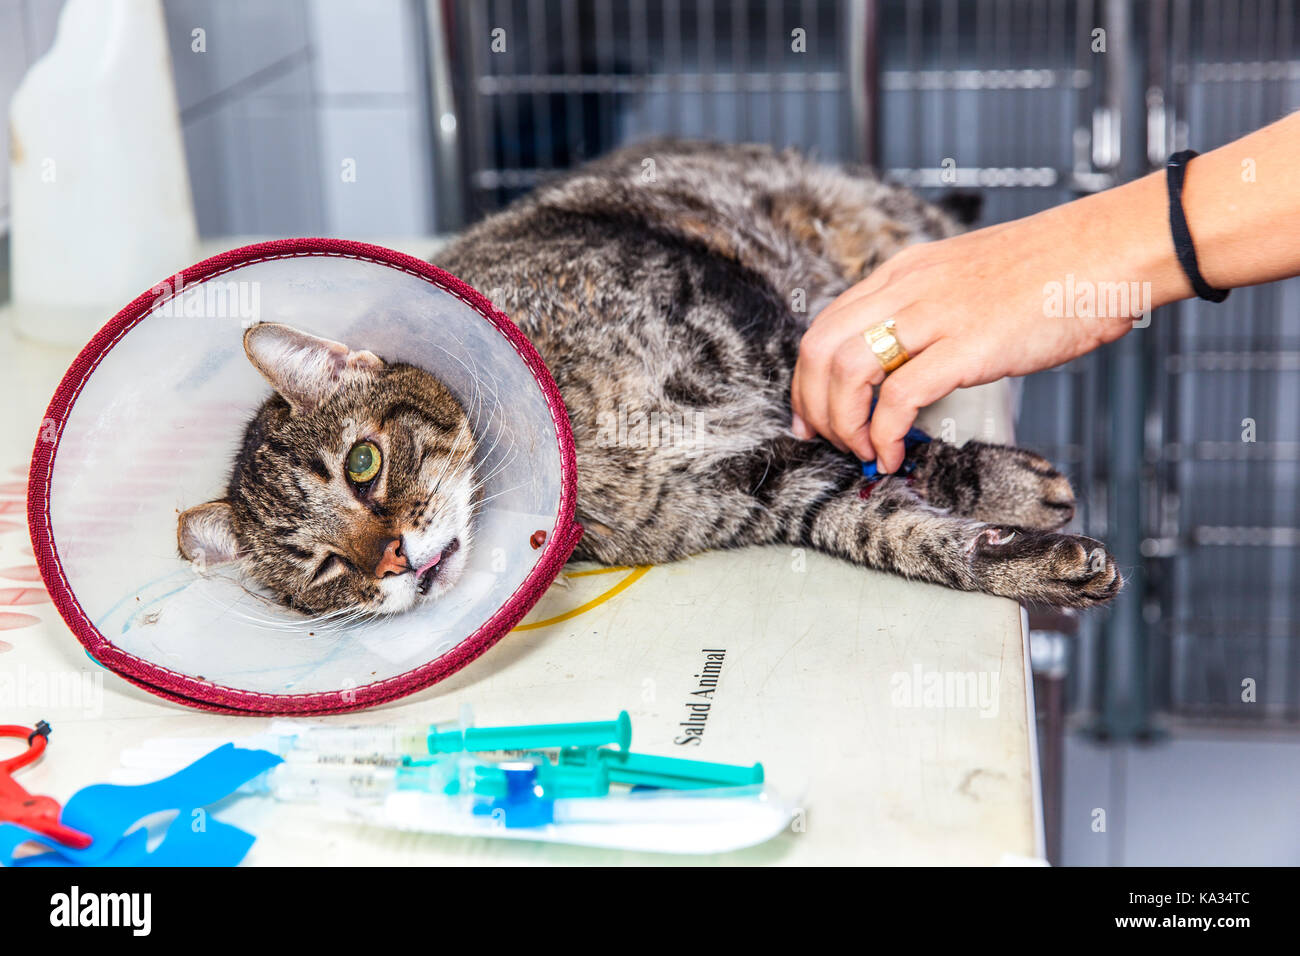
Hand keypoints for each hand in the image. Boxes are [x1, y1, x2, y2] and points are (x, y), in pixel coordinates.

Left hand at [790, 201, 1169, 472]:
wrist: (1112, 250)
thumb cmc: (1055, 272)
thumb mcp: (969, 279)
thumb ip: (932, 312)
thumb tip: (912, 361)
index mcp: (905, 272)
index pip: (826, 324)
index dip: (808, 376)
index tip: (812, 413)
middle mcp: (908, 288)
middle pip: (819, 348)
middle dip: (812, 404)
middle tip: (827, 441)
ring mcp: (935, 315)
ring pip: (845, 371)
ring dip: (842, 423)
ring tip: (861, 453)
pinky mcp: (967, 346)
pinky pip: (898, 397)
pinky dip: (883, 435)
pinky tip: (893, 455)